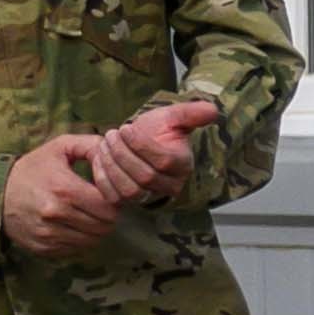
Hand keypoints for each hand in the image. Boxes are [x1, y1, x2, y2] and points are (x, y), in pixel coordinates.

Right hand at [0, 130, 126, 262]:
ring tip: (88, 215)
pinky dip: (80, 239)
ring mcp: (49, 235)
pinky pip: (76, 250)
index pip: (108, 206)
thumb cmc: (32, 169)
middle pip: (103, 226)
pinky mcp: (44, 248)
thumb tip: (113, 153)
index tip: (108, 195)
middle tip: (100, 206)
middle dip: (107, 216)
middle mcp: (56, 215)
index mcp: (64, 189)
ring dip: (95, 229)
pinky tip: (73, 226)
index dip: (114, 201)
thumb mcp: (59, 148)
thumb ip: (90, 145)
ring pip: (92, 240)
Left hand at [108, 90, 226, 201]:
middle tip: (111, 135)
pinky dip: (103, 178)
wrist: (140, 144)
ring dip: (112, 165)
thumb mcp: (173, 117)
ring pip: (130, 189)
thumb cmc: (157, 130)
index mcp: (183, 165)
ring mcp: (149, 197)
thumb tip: (213, 110)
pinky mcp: (129, 204)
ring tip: (105, 144)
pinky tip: (100, 159)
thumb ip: (191, 113)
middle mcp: (170, 186)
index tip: (126, 128)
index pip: (163, 161)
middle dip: (123, 154)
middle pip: (145, 177)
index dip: (141, 145)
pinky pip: (114, 198)